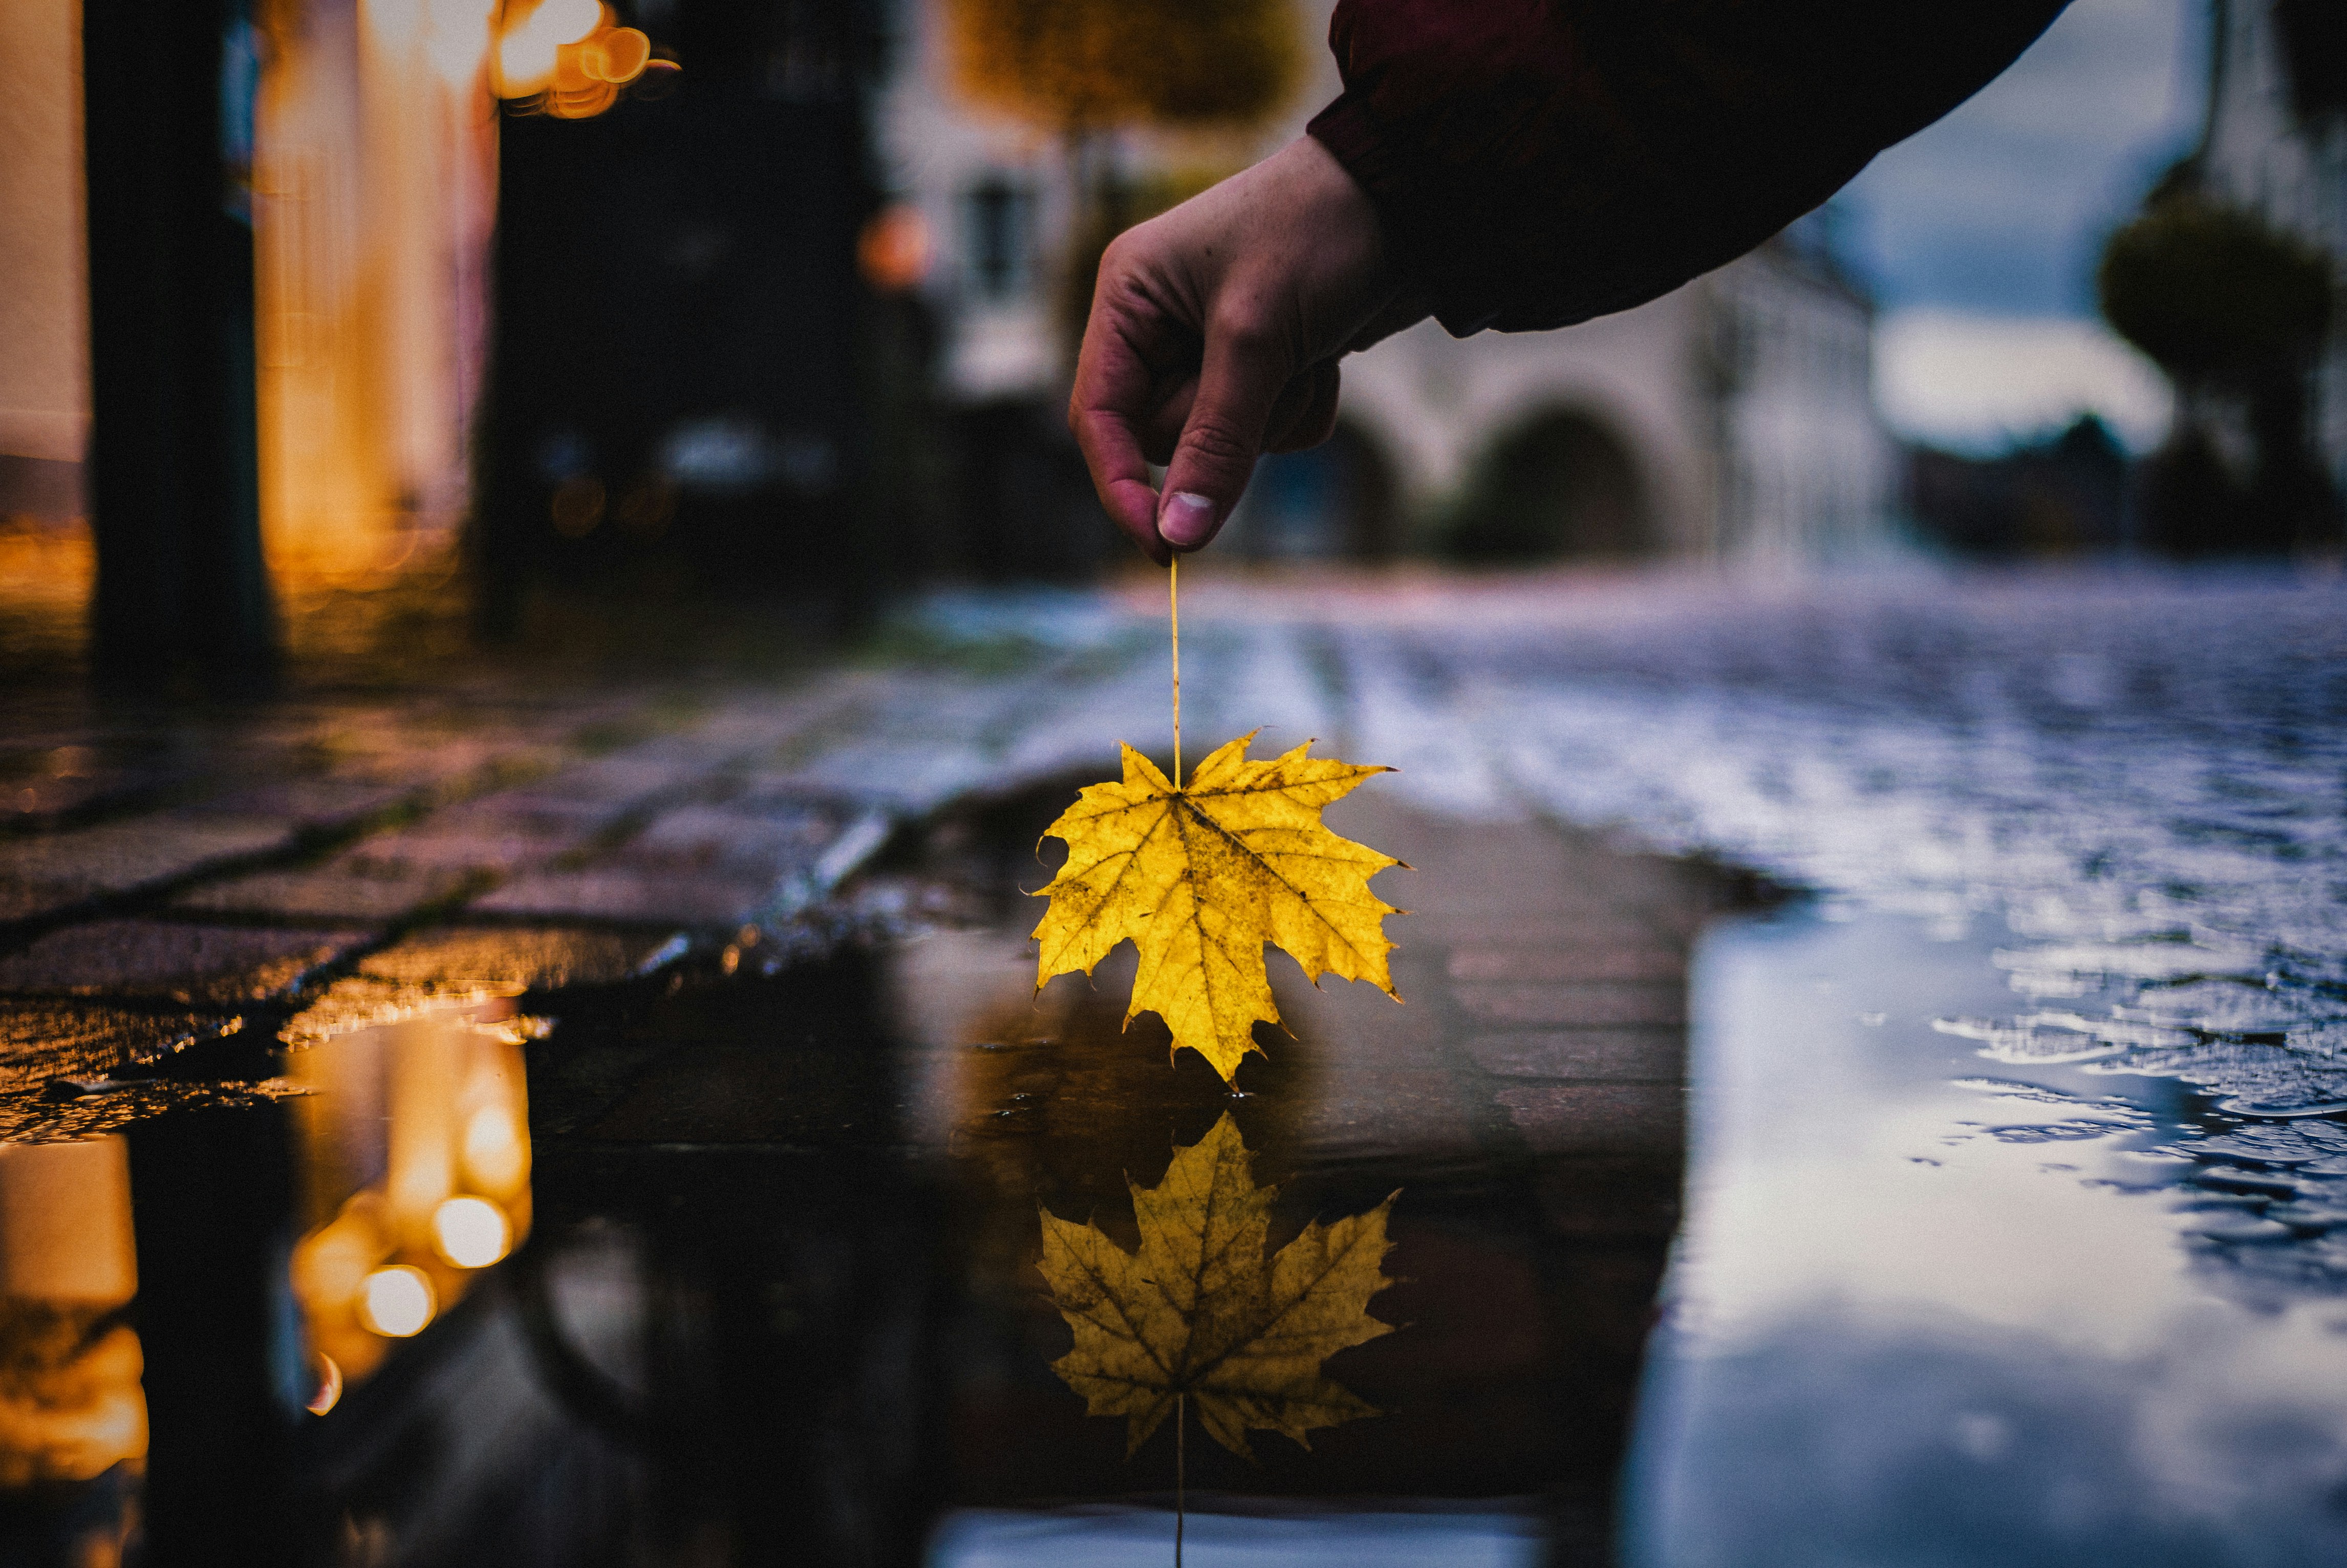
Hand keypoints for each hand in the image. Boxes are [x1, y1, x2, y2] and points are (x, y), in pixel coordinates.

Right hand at [1068, 136, 1423, 562]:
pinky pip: (1269, 434)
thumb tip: (1178, 538)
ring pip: (1222, 445)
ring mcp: (1214, 347)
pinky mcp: (1266, 365)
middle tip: (1273, 369)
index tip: (1162, 548)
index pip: (1099, 418)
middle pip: (1165, 440)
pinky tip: (1327, 355)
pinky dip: (1303, 408)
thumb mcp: (1259, 340)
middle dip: (1228, 424)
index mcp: (1129, 297)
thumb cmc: (1320, 235)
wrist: (1414, 196)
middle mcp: (1160, 324)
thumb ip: (1216, 443)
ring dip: (1275, 415)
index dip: (1122, 487)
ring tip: (1308, 350)